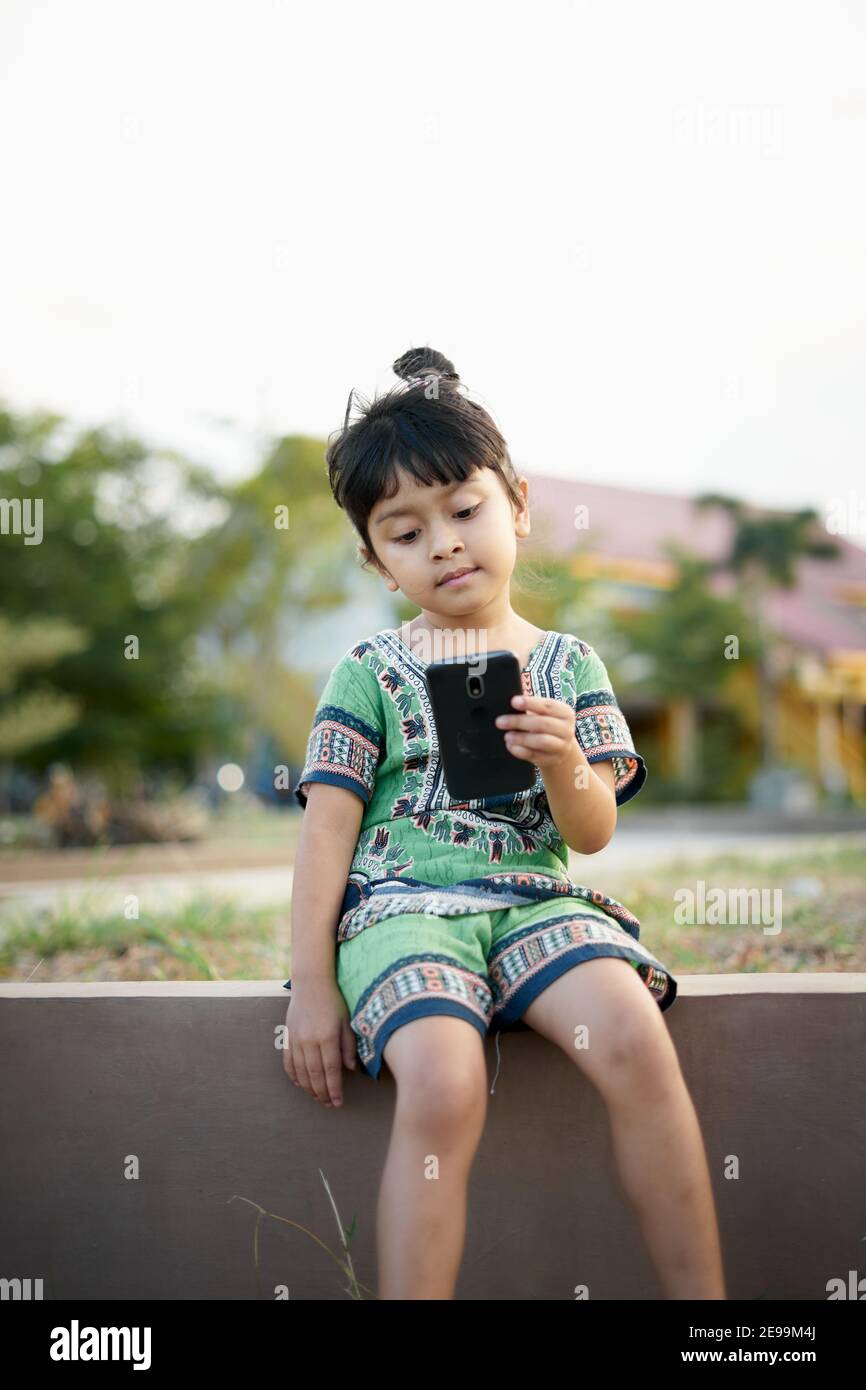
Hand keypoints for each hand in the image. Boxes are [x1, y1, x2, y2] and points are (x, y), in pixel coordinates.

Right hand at [283, 978, 357, 1107]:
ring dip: (309, 1088)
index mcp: (327, 1036)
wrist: (311, 983)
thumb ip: (349, 1046)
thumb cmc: (334, 1001)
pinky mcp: (287, 1037)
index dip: (334, 1089)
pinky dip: (294, 1076)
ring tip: (317, 1098)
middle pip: (315, 1075)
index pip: (331, 1070)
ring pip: (301, 1072)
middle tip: (329, 1105)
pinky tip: (301, 1084)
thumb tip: (351, 1070)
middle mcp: (309, 1040)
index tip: (338, 1102)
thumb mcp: (347, 1021)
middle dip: (322, 1093)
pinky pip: (288, 1062)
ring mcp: (296, 1039)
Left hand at [495, 693, 576, 771]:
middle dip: (519, 722)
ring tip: (507, 736)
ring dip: (521, 738)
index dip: (530, 703)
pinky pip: (535, 756)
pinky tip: (510, 746)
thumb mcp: (545, 713)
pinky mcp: (553, 760)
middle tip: (500, 721)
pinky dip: (520, 751)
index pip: (548, 706)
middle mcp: (566, 729)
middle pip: (543, 724)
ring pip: (541, 741)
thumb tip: (511, 702)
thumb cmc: (546, 724)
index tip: (513, 702)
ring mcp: (561, 746)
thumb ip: (531, 706)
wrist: (559, 749)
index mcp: (565, 713)